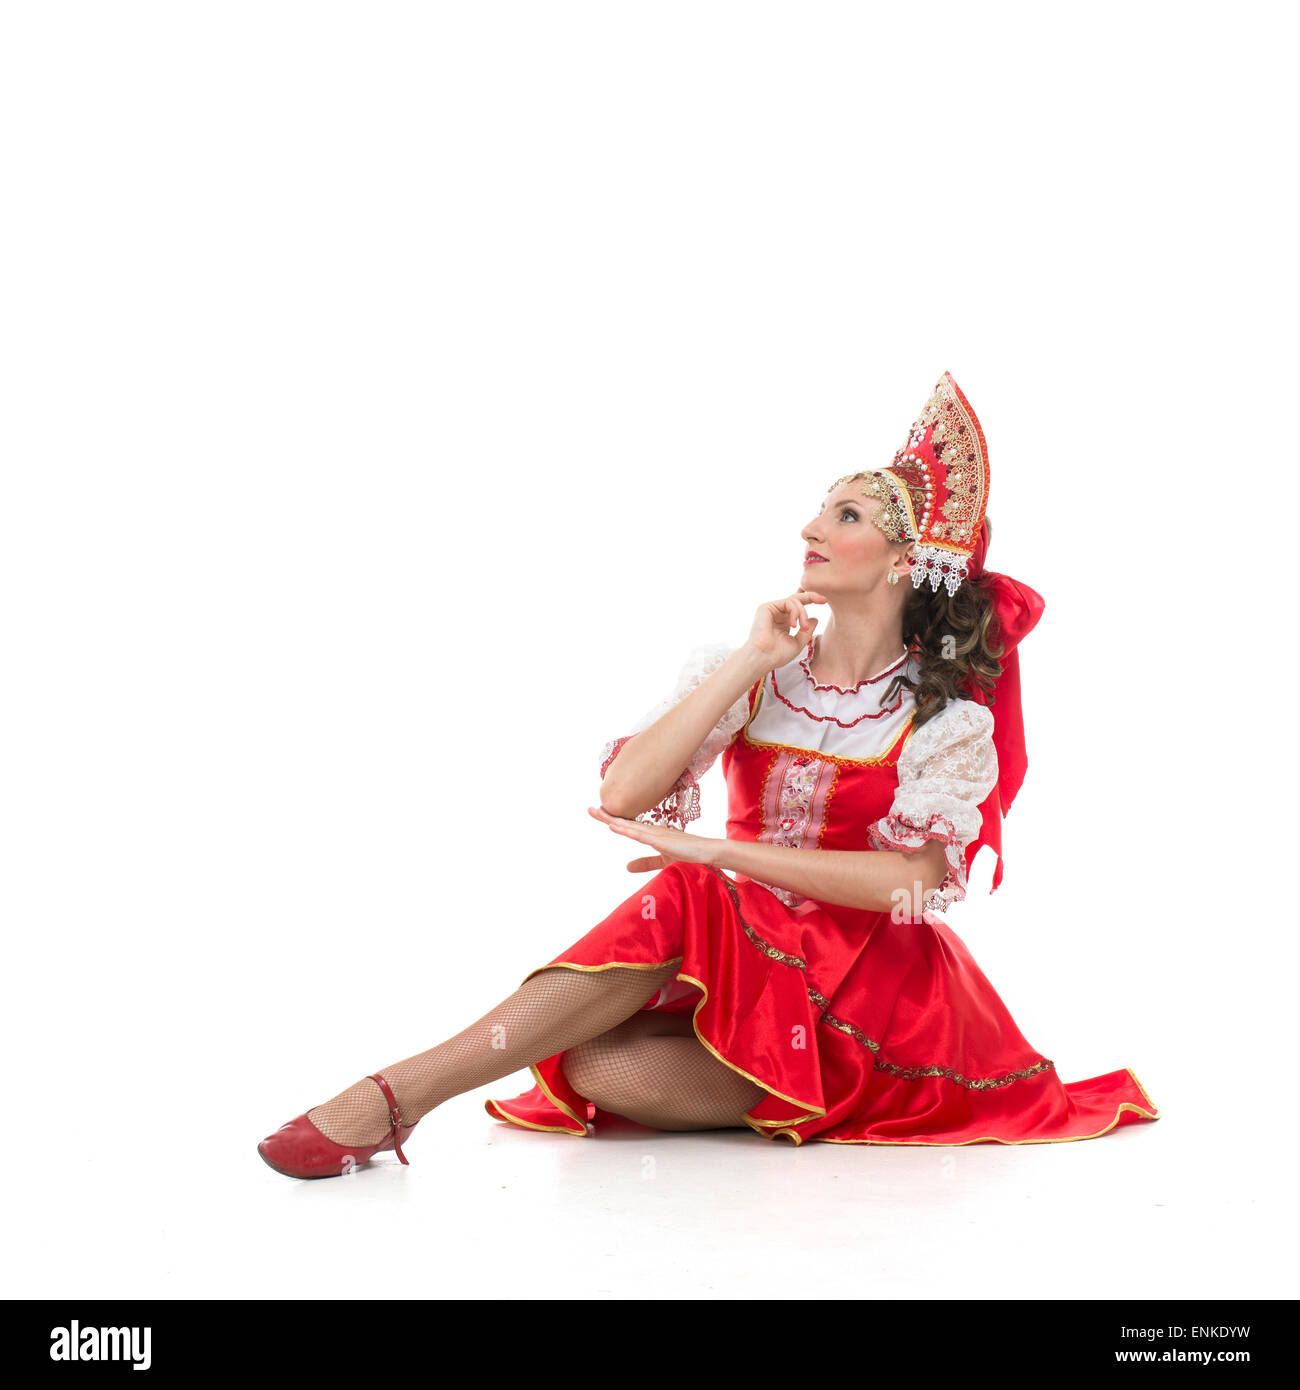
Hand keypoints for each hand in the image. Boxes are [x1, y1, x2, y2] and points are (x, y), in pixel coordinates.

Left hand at [587, 805, 723, 872]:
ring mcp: (656, 833)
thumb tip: (626, 867)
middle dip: (607, 815)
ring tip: (597, 812)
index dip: (613, 819)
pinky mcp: (661, 840)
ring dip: (613, 819)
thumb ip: (644, 863)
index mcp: (650, 833)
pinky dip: (627, 830)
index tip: (598, 813)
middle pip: (625, 822)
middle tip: (590, 809)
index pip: (628, 825)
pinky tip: (615, 826)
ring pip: (629, 826)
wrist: (707, 852)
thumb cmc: (687, 854)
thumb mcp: (661, 860)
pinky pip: (641, 835)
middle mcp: (651, 830)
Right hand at [744, 589, 827, 671]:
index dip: (809, 600)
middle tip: (823, 599)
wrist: (763, 658)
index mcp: (784, 621)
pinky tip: (795, 624)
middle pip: (796, 598)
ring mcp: (771, 610)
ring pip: (794, 601)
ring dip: (803, 613)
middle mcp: (777, 614)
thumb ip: (807, 631)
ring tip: (803, 627)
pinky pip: (788, 602)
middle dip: (811, 596)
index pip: (796, 606)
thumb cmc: (777, 655)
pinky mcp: (766, 607)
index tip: (823, 601)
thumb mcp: (798, 643)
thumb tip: (815, 618)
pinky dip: (796, 611)